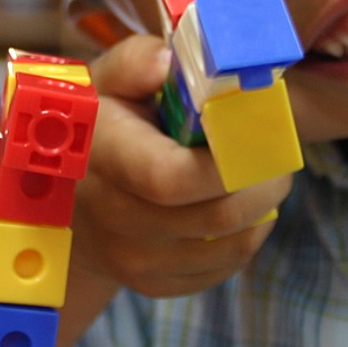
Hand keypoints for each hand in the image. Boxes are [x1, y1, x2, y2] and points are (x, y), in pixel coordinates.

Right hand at [73, 35, 292, 297]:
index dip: (227, 163)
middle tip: (277, 158)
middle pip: (214, 216)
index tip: (254, 134)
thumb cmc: (101, 125)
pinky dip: (245, 237)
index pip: (170, 178)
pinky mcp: (152, 284)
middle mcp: (110, 216)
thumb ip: (136, 61)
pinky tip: (237, 207)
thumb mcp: (106, 81)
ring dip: (262, 210)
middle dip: (262, 184)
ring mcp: (130, 259)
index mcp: (100, 156)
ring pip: (230, 246)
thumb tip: (166, 65)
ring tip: (261, 179)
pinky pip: (223, 268)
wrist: (69, 198)